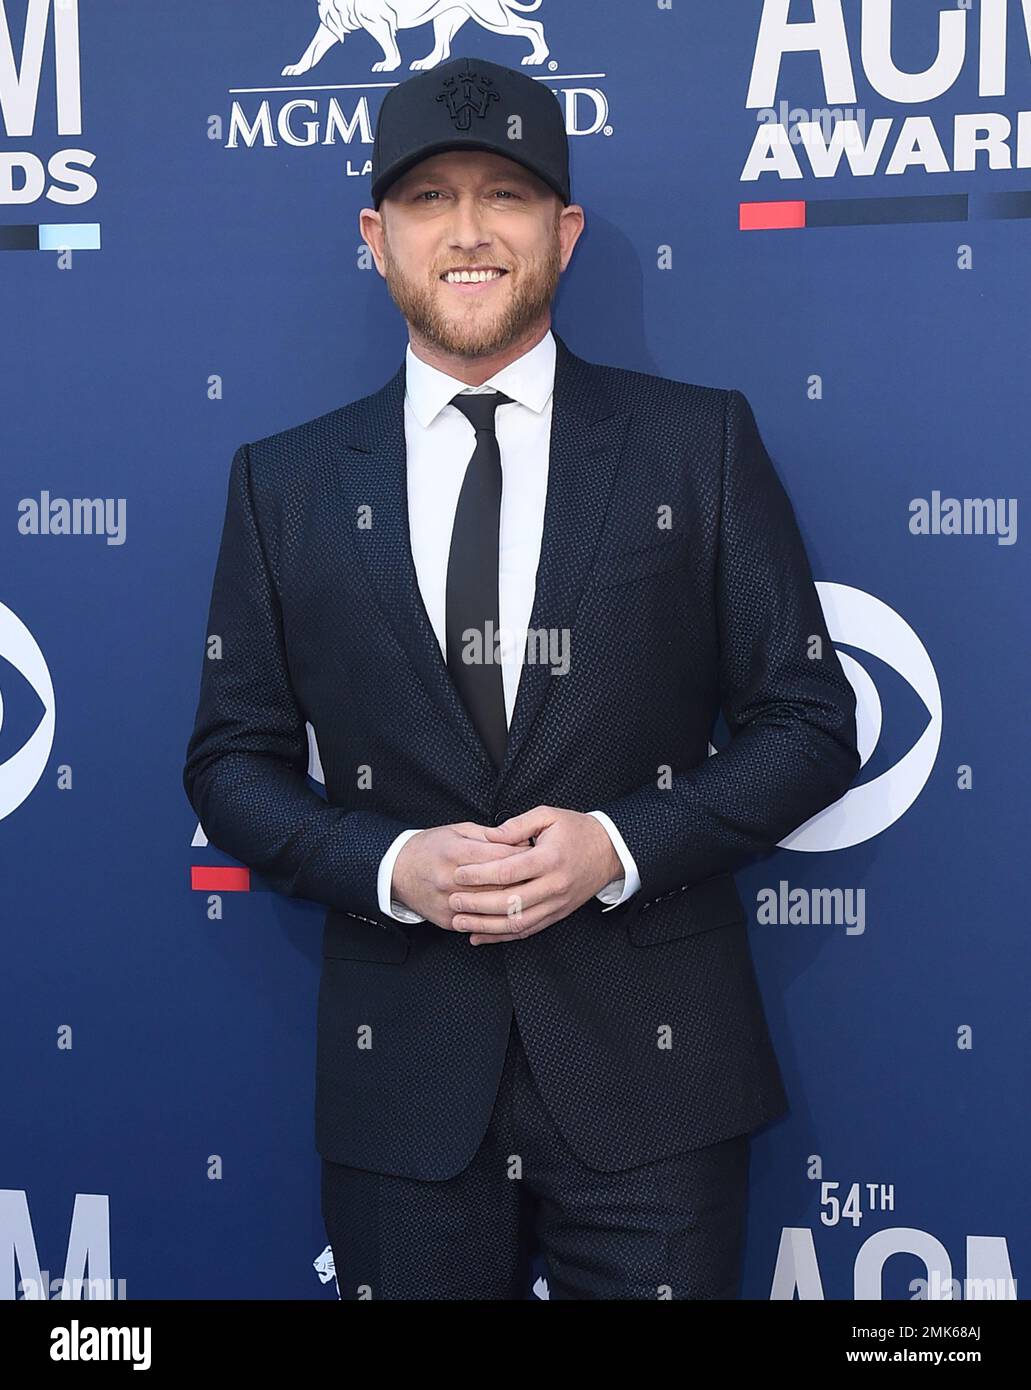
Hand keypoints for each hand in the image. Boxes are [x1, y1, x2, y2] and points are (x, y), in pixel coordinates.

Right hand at [391, 822, 531, 929]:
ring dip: (515, 900)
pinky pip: (480, 923)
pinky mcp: (448, 921)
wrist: (397, 872)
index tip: (535, 852)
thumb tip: (518, 842)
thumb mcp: (457, 831)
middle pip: (499, 883)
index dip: (521, 854)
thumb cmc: (430, 847)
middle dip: (524, 878)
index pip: (499, 856)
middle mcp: (450, 879)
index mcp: (454, 852)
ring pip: (493, 906)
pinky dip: (498, 917)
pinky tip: (512, 909)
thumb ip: (488, 835)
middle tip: (539, 873)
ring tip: (530, 891)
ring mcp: (448, 903)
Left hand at [449, 805, 622, 944]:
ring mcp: (556, 903)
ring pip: (516, 923)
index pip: (508, 871)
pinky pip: (527, 930)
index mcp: (550, 858)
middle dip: (477, 904)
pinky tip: (479, 936)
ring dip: (485, 926)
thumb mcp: (549, 815)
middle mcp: (554, 885)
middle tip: (453, 900)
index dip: (480, 874)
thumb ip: (517, 825)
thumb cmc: (577, 830)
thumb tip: (489, 836)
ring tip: (459, 922)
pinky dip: (501, 937)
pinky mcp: (557, 914)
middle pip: (510, 902)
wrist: (610, 851)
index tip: (459, 873)